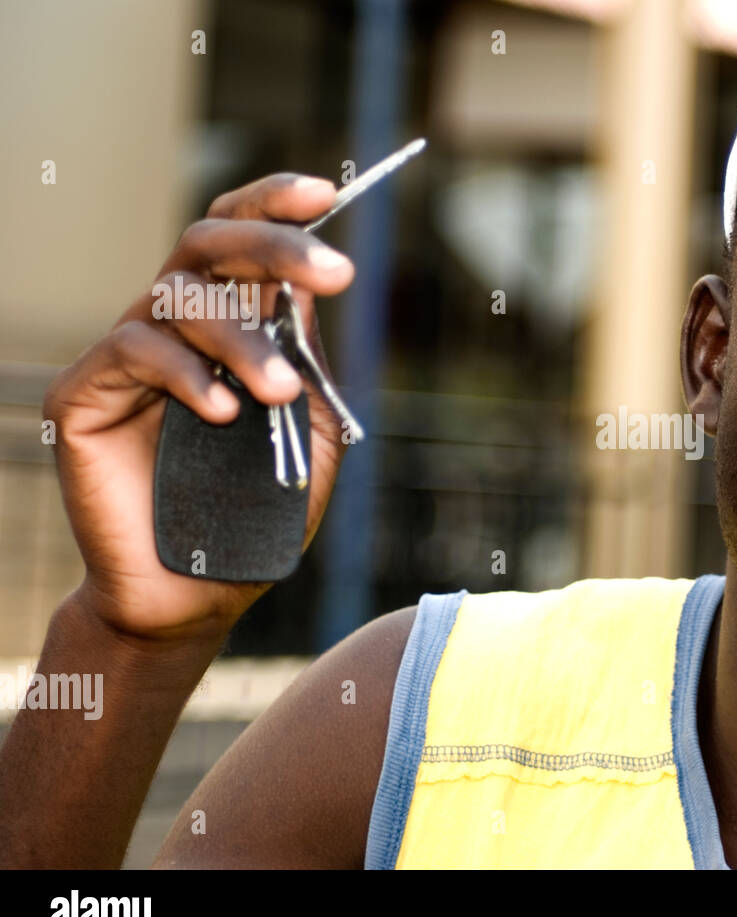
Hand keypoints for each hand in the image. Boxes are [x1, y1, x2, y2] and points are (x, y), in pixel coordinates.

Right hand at [44, 173, 354, 642]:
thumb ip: (305, 361)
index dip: (274, 204)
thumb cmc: (259, 511)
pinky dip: (186, 377)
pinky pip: (135, 353)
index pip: (240, 239)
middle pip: (209, 245)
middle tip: (336, 274)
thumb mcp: (308, 432)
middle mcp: (174, 327)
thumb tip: (307, 287)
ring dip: (242, 339)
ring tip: (280, 394)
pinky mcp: (85, 396)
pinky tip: (223, 414)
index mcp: (229, 325)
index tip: (326, 190)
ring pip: (178, 297)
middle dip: (276, 247)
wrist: (201, 592)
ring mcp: (127, 358)